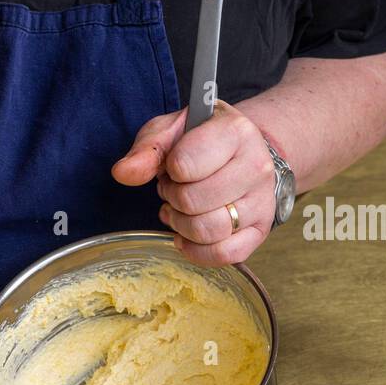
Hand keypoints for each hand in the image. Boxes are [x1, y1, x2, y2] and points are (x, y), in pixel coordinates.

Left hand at [112, 101, 275, 264]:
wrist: (243, 147)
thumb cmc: (203, 137)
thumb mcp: (172, 129)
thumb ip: (147, 149)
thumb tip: (123, 173)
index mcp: (235, 131)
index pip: (185, 165)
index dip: (169, 169)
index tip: (174, 165)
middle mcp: (257, 166)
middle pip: (193, 202)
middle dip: (172, 198)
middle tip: (174, 188)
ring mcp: (263, 200)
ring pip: (209, 230)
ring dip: (182, 224)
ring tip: (180, 209)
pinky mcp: (262, 230)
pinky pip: (226, 255)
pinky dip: (197, 251)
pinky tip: (187, 236)